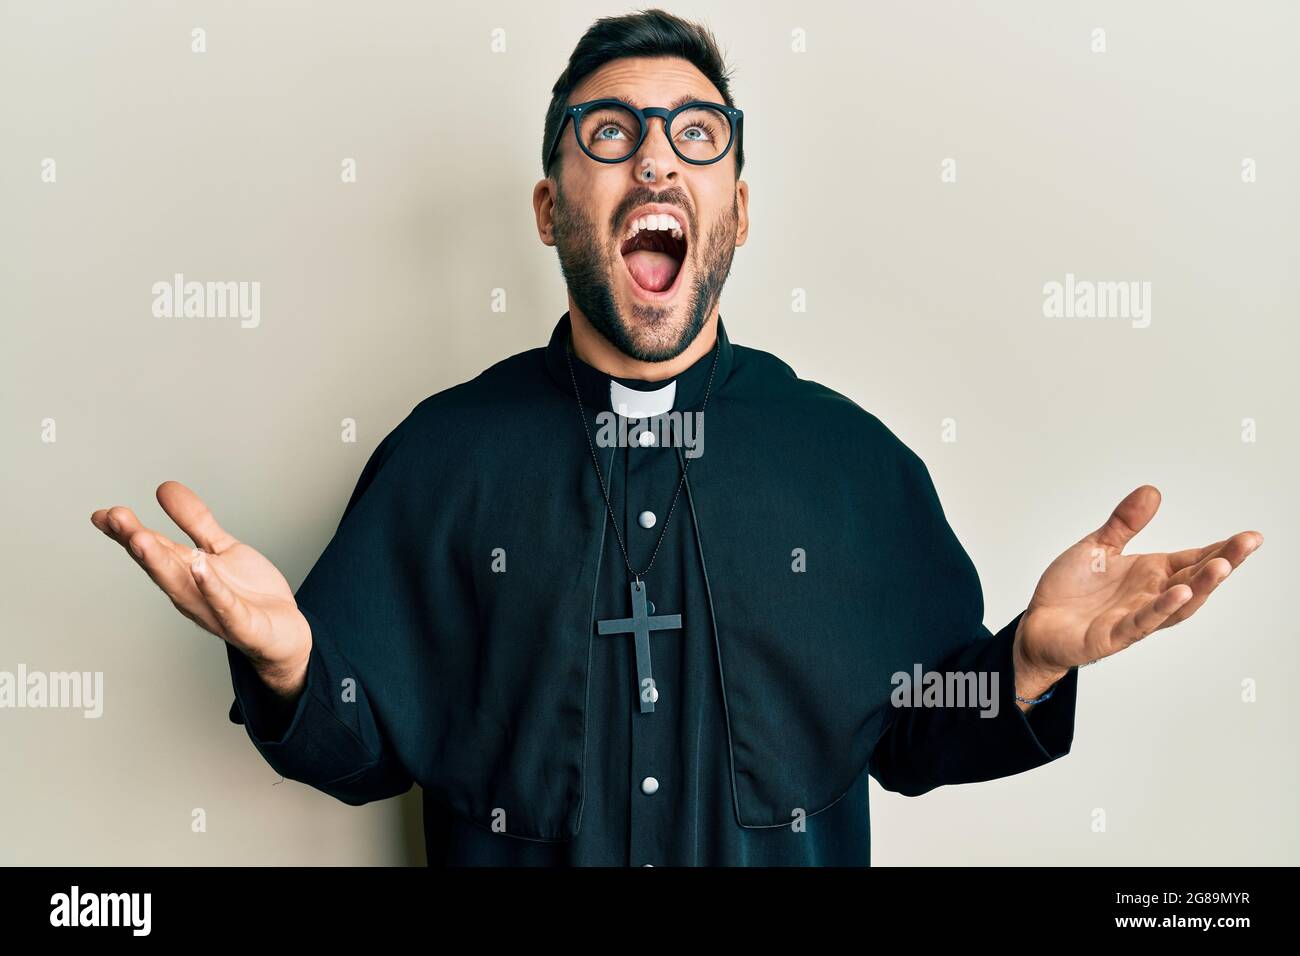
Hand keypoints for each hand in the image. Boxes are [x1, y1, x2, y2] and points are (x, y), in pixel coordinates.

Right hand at [91, 481, 310, 698]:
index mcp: (185, 573)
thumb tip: (164, 488)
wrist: (285, 632)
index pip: (152, 550)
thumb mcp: (220, 549)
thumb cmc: (248, 593)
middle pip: (160, 565)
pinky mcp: (242, 624)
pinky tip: (200, 567)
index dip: (126, 533)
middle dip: (136, 542)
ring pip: (182, 586)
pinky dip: (211, 588)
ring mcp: (214, 610)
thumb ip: (195, 521)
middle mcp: (192, 593)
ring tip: (141, 538)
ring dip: (160, 563)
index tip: (101, 514)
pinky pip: (225, 606)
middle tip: (114, 517)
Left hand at [1012, 485, 1261, 700]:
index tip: (1250, 537)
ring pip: (1176, 604)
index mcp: (1149, 574)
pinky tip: (1179, 593)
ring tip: (1221, 566)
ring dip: (1200, 587)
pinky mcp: (1113, 636)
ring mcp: (1134, 617)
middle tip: (1248, 543)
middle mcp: (1149, 595)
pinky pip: (1141, 621)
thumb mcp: (1098, 546)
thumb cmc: (1071, 591)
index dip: (1221, 549)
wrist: (1037, 624)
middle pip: (1194, 579)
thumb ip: (1124, 522)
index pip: (1192, 559)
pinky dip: (1161, 608)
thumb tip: (1152, 491)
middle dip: (1222, 562)